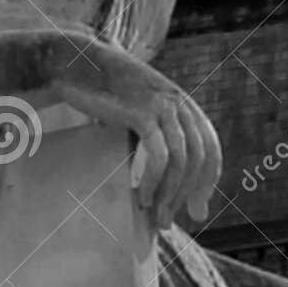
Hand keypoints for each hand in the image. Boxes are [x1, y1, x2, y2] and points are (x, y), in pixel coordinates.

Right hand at [51, 39, 221, 228]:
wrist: (77, 64)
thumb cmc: (103, 93)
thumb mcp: (138, 110)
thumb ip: (156, 134)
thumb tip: (163, 174)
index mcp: (183, 104)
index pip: (210, 149)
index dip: (207, 183)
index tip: (197, 210)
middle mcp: (179, 104)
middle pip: (198, 159)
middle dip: (187, 196)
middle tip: (168, 223)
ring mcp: (162, 107)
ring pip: (181, 161)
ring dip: (170, 195)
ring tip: (156, 218)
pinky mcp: (141, 113)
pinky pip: (159, 156)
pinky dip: (154, 182)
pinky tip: (142, 198)